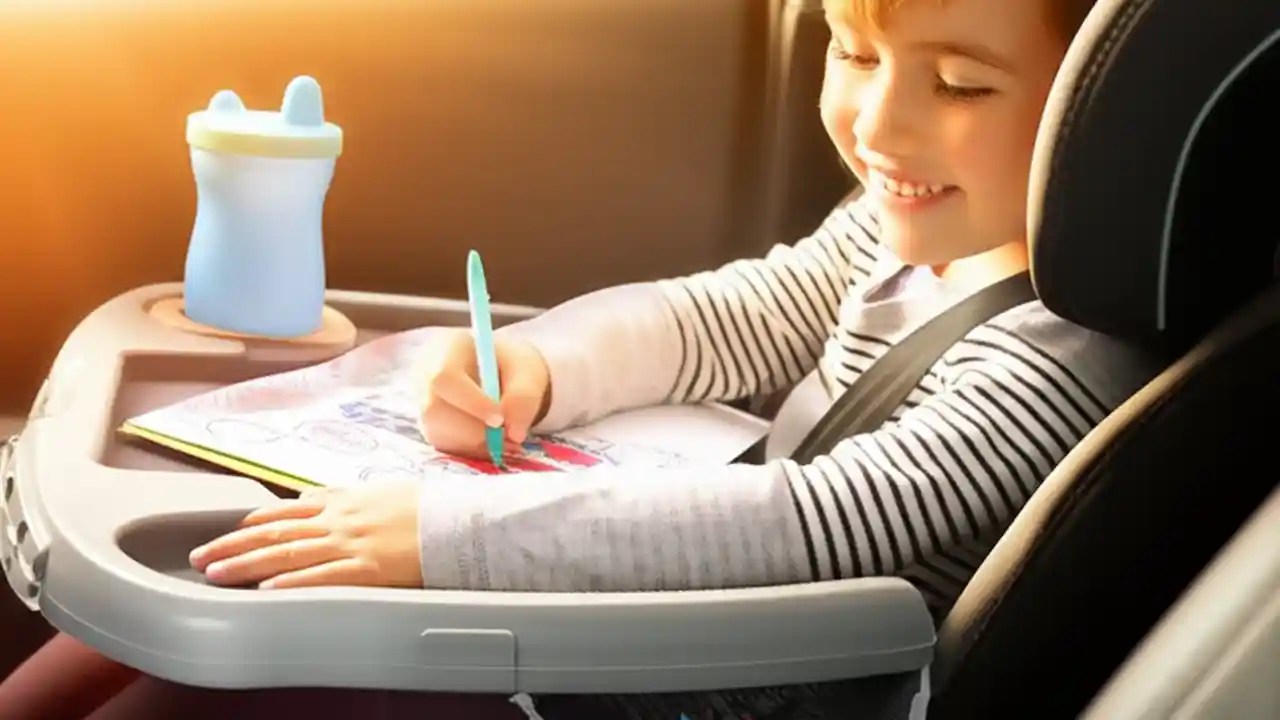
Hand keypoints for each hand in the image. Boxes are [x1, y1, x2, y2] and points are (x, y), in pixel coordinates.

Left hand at [189, 484, 423, 589]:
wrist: (460, 520)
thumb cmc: (429, 507)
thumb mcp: (384, 490)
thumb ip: (349, 496)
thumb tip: (318, 496)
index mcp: (346, 499)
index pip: (289, 508)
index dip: (255, 520)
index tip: (234, 529)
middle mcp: (340, 519)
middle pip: (275, 532)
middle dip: (233, 544)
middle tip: (202, 556)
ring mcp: (350, 544)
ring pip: (287, 553)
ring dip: (247, 564)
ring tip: (217, 574)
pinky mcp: (365, 569)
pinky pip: (320, 577)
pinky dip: (290, 583)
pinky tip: (266, 589)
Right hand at [415, 328, 550, 458]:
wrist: (502, 373)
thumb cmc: (511, 366)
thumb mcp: (527, 373)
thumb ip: (524, 397)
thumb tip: (514, 433)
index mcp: (447, 348)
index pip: (445, 377)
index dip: (471, 403)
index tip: (500, 419)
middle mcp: (425, 373)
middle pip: (434, 409)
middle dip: (473, 430)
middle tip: (506, 436)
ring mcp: (422, 401)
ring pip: (438, 432)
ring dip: (475, 442)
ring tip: (504, 437)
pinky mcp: (429, 425)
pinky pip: (444, 444)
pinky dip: (472, 449)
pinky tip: (492, 440)